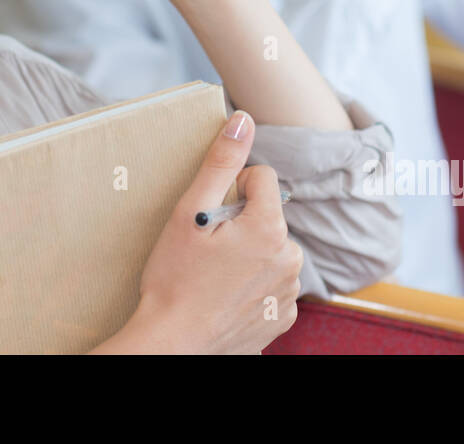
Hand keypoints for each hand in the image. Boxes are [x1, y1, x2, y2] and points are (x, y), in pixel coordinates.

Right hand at [96, 111, 303, 353]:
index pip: (262, 178)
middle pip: (267, 215)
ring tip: (213, 275)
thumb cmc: (175, 279)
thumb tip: (243, 120)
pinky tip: (224, 296)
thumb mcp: (191, 213)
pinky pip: (271, 283)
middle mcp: (292, 259)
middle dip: (240, 223)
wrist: (172, 344)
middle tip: (207, 250)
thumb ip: (221, 162)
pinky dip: (251, 285)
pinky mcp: (282, 317)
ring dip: (247, 254)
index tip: (210, 217)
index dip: (231, 190)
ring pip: (269, 249)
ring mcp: (290, 292)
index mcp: (272, 228)